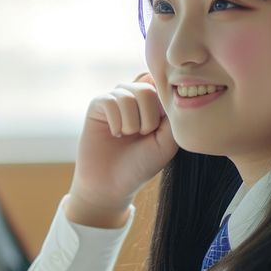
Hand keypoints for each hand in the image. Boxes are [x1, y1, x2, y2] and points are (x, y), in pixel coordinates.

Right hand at [67, 75, 177, 227]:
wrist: (111, 184)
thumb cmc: (140, 164)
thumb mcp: (166, 143)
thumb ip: (172, 117)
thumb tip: (168, 91)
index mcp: (155, 104)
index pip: (162, 87)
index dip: (162, 107)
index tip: (157, 130)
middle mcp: (135, 97)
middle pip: (147, 89)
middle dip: (148, 119)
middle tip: (141, 136)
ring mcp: (116, 99)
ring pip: (129, 95)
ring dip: (131, 123)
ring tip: (126, 136)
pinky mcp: (98, 105)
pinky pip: (110, 101)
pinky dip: (116, 122)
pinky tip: (114, 134)